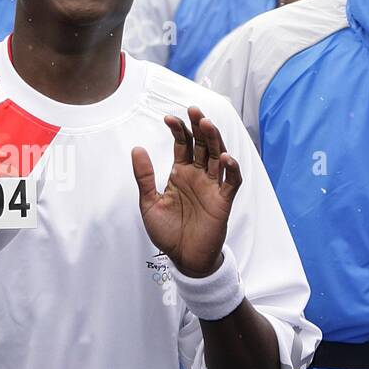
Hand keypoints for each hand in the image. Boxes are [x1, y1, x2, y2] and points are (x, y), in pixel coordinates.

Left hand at [132, 107, 241, 276]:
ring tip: (207, 124)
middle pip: (203, 144)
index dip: (179, 129)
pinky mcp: (223, 201)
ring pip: (218, 157)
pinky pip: (231, 182)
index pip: (183, 144)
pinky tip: (226, 158)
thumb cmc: (167, 232)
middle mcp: (198, 176)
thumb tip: (137, 148)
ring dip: (215, 140)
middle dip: (199, 127)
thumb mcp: (149, 202)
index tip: (169, 118)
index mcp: (180, 173)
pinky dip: (231, 169)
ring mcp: (212, 187)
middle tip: (194, 110)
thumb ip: (145, 176)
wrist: (183, 258)